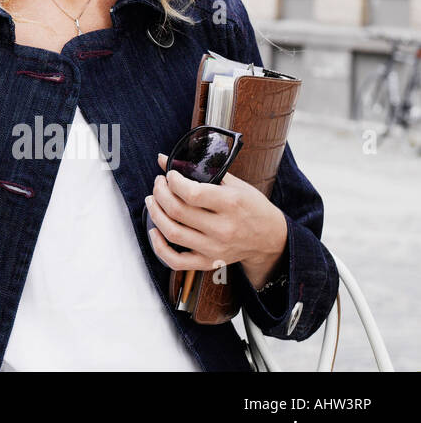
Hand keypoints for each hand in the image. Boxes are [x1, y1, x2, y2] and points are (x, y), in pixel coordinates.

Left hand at [144, 152, 288, 288]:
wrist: (271, 239)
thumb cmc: (252, 207)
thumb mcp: (235, 184)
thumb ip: (201, 170)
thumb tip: (165, 159)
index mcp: (231, 204)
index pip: (192, 193)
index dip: (173, 181)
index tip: (170, 174)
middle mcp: (223, 229)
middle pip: (177, 211)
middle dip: (160, 193)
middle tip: (159, 184)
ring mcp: (215, 248)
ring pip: (172, 233)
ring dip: (155, 214)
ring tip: (153, 200)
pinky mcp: (209, 263)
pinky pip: (176, 261)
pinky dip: (159, 246)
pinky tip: (155, 230)